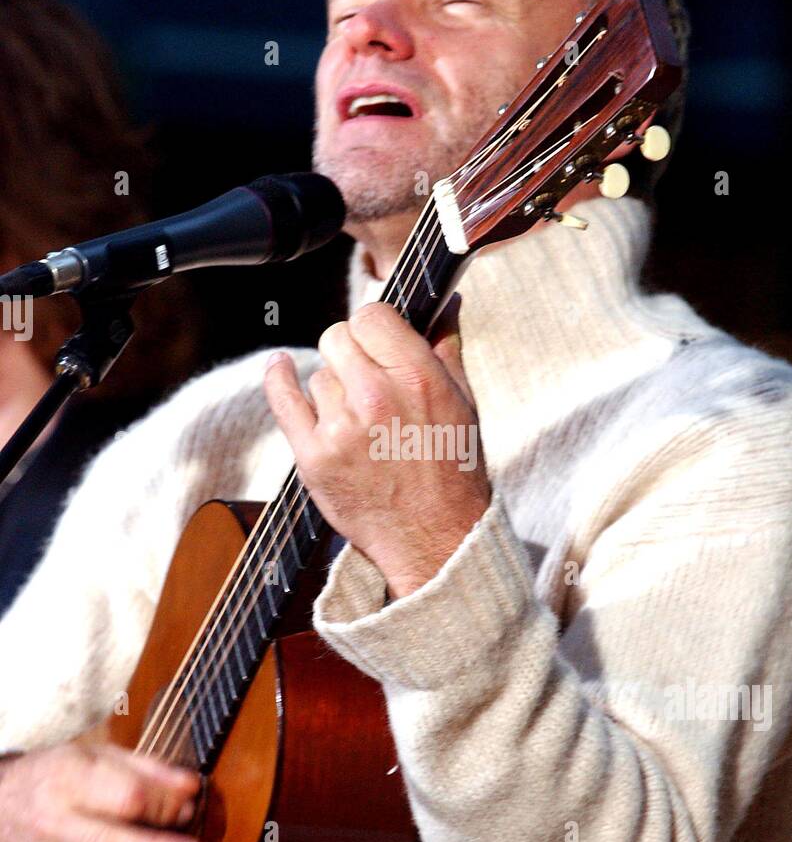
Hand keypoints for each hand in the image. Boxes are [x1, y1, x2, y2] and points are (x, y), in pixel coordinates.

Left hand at [264, 297, 490, 597]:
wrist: (434, 539)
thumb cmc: (452, 472)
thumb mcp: (463, 405)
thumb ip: (446, 348)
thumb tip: (443, 301)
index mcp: (418, 378)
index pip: (373, 316)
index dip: (375, 326)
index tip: (377, 341)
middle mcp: (376, 397)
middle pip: (338, 336)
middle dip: (351, 352)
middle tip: (366, 378)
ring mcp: (341, 428)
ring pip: (318, 374)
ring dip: (334, 388)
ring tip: (360, 421)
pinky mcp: (314, 457)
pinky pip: (283, 399)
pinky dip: (279, 378)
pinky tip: (280, 367)